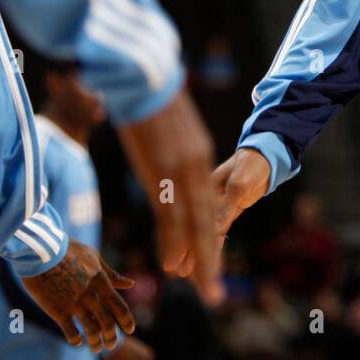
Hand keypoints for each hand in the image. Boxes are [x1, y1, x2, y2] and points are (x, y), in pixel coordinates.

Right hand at [21, 240, 134, 351]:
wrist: (41, 250)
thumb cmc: (68, 250)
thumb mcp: (93, 257)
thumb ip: (111, 273)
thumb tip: (130, 284)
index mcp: (101, 282)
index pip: (120, 307)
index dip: (127, 320)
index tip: (130, 330)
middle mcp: (91, 295)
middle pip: (107, 322)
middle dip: (112, 337)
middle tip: (112, 345)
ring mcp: (74, 304)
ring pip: (91, 330)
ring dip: (95, 342)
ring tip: (96, 349)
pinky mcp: (57, 310)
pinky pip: (70, 331)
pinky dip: (75, 339)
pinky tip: (77, 342)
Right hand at [117, 88, 223, 304]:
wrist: (145, 68)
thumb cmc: (149, 89)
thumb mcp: (167, 121)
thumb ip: (168, 141)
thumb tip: (160, 142)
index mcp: (196, 153)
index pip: (203, 201)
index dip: (204, 232)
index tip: (203, 256)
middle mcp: (194, 164)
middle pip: (206, 220)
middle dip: (210, 257)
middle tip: (214, 291)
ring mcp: (180, 169)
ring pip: (194, 223)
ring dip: (198, 260)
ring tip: (205, 289)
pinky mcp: (161, 169)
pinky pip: (170, 213)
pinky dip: (174, 242)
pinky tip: (175, 265)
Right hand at [176, 147, 270, 277]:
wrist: (263, 155)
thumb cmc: (252, 164)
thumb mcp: (241, 181)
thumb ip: (228, 204)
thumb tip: (215, 230)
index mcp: (207, 191)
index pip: (196, 223)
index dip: (187, 243)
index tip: (178, 262)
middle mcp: (209, 200)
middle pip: (198, 232)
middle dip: (190, 253)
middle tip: (180, 274)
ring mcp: (218, 205)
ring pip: (207, 233)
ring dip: (200, 252)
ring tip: (187, 272)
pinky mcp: (228, 208)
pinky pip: (218, 229)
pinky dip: (214, 243)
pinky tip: (208, 258)